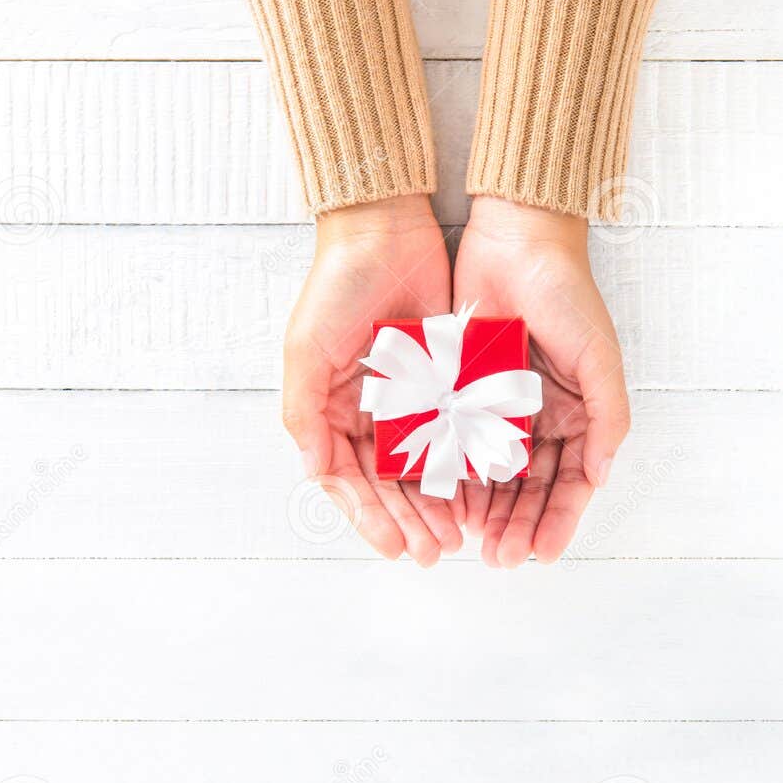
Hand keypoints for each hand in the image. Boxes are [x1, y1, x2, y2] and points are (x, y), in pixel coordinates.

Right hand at [283, 195, 463, 565]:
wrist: (385, 230)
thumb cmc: (335, 287)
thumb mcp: (306, 351)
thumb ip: (304, 415)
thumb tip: (315, 475)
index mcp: (330, 411)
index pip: (349, 481)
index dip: (371, 517)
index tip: (396, 547)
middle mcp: (369, 412)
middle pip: (389, 484)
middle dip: (410, 521)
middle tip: (436, 552)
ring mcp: (409, 398)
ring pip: (426, 466)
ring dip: (438, 503)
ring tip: (459, 534)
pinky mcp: (446, 379)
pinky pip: (456, 431)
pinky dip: (465, 462)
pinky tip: (479, 490)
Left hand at [452, 197, 631, 565]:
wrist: (516, 239)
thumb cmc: (567, 293)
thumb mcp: (600, 356)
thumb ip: (608, 418)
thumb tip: (601, 476)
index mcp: (577, 413)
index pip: (570, 483)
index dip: (558, 520)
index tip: (542, 553)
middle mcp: (538, 417)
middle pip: (529, 489)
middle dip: (517, 526)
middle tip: (501, 560)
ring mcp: (497, 406)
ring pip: (491, 475)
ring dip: (486, 511)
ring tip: (474, 543)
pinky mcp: (460, 389)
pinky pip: (456, 442)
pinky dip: (454, 474)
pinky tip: (448, 503)